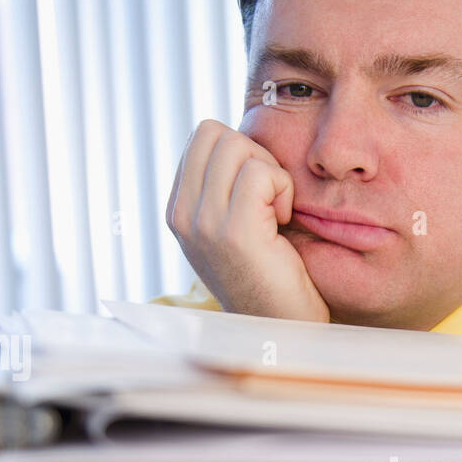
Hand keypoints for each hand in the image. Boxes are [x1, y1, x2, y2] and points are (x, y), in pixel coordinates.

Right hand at [165, 120, 329, 321]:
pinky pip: (261, 173)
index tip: (254, 194)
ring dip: (270, 172)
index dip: (240, 153)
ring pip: (237, 145)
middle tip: (267, 198)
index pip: (203, 136)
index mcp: (178, 210)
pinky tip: (282, 223)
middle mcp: (182, 216)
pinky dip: (283, 189)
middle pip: (215, 132)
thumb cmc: (270, 277)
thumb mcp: (232, 226)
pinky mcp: (234, 232)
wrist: (282, 329)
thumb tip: (236, 138)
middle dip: (252, 154)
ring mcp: (204, 224)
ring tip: (274, 213)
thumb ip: (221, 187)